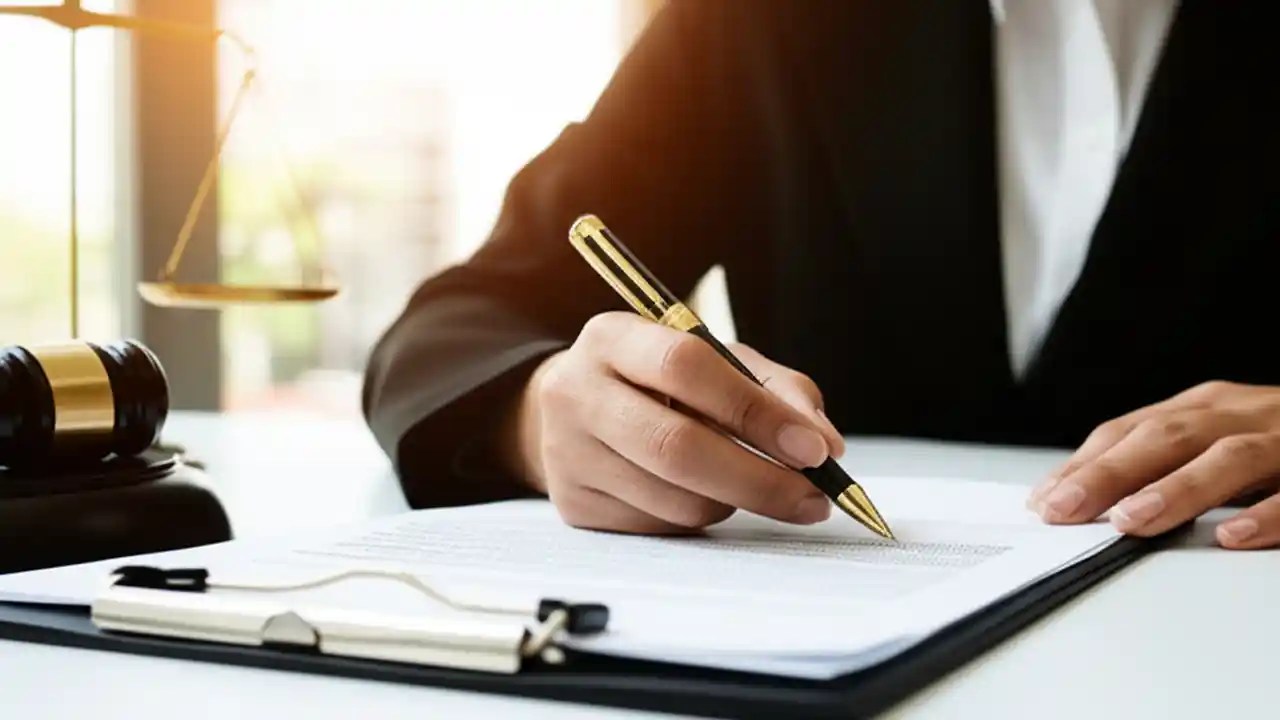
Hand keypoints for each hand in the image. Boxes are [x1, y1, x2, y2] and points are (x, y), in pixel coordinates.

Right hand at [500, 312, 843, 533]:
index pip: (686, 366)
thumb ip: (776, 390)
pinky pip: (661, 528)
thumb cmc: (657, 381)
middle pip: (677, 447)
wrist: (574, 409)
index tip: (813, 448)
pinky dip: (701, 518)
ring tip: (752, 485)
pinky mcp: (574, 506)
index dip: (756, 411)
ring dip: (735, 502)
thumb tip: (824, 446)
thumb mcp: (715, 360)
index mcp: (612, 337)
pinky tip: (702, 494)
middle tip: (813, 497)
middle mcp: (576, 392)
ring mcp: (568, 455)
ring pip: (676, 500)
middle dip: (759, 479)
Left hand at [1028, 381, 1279, 548]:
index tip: (1043, 503)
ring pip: (1230, 457)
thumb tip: (1082, 497)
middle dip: (1109, 474)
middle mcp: (1244, 414)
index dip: (1084, 464)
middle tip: (1064, 511)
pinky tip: (1235, 537)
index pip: (1131, 430)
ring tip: (1134, 521)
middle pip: (1167, 437)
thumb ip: (1165, 462)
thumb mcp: (1221, 442)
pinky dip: (1269, 513)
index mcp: (1207, 408)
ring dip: (1178, 489)